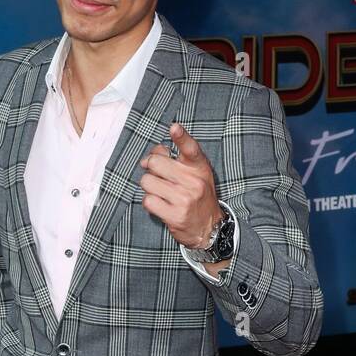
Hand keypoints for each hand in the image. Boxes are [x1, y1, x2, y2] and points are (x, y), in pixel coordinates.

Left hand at [138, 121, 223, 249]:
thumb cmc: (198, 197)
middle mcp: (193, 182)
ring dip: (149, 187)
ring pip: (147, 182)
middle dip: (150, 169)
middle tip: (158, 177)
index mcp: (199, 168)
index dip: (181, 137)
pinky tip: (159, 204)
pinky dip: (149, 202)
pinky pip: (148, 200)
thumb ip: (175, 160)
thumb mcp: (195, 174)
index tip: (174, 127)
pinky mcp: (175, 215)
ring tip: (160, 193)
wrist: (208, 228)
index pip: (191, 148)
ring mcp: (184, 199)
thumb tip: (147, 158)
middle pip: (155, 163)